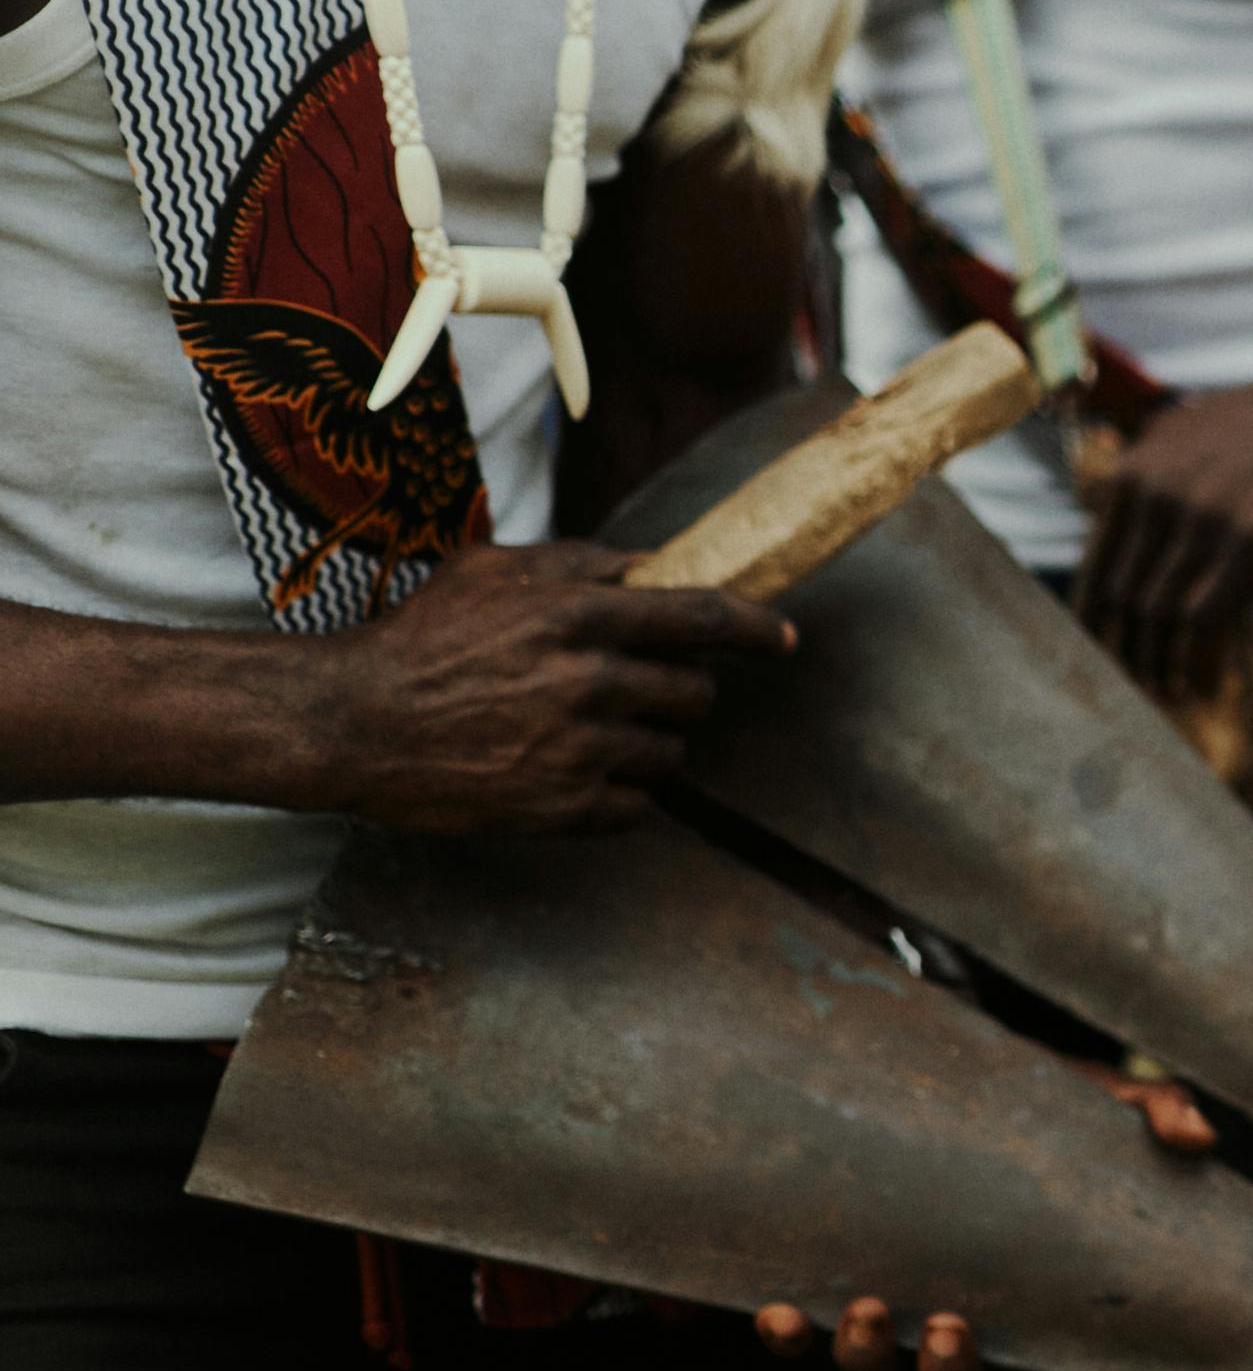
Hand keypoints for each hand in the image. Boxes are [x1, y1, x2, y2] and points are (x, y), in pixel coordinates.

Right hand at [305, 541, 793, 833]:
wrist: (350, 723)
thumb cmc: (419, 638)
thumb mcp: (490, 573)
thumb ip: (578, 565)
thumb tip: (653, 563)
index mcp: (574, 617)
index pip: (701, 619)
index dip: (755, 629)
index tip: (784, 640)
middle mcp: (586, 682)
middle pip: (695, 693)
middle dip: (679, 690)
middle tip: (637, 688)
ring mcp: (576, 750)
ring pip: (672, 753)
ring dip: (650, 743)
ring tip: (592, 731)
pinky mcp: (562, 807)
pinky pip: (640, 806)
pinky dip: (624, 793)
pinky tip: (579, 772)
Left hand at [753, 1069, 1218, 1370]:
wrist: (914, 1060)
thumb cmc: (1022, 1095)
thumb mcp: (1093, 1096)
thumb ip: (1152, 1111)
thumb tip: (1199, 1134)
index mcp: (1025, 1287)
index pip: (1058, 1362)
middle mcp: (950, 1305)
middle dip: (947, 1365)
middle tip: (946, 1326)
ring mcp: (880, 1294)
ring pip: (868, 1359)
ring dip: (861, 1349)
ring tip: (862, 1309)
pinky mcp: (812, 1271)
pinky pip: (789, 1328)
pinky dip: (781, 1332)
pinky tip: (773, 1308)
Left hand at [1076, 375, 1252, 692]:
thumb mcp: (1179, 436)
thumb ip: (1145, 480)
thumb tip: (1113, 524)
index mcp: (1133, 476)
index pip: (1097, 566)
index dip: (1094, 620)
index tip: (1100, 653)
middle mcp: (1156, 499)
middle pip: (1124, 597)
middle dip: (1125, 652)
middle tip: (1133, 688)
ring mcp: (1200, 522)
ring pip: (1160, 613)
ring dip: (1159, 664)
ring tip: (1166, 693)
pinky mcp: (1248, 545)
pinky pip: (1204, 619)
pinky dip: (1195, 660)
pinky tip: (1199, 683)